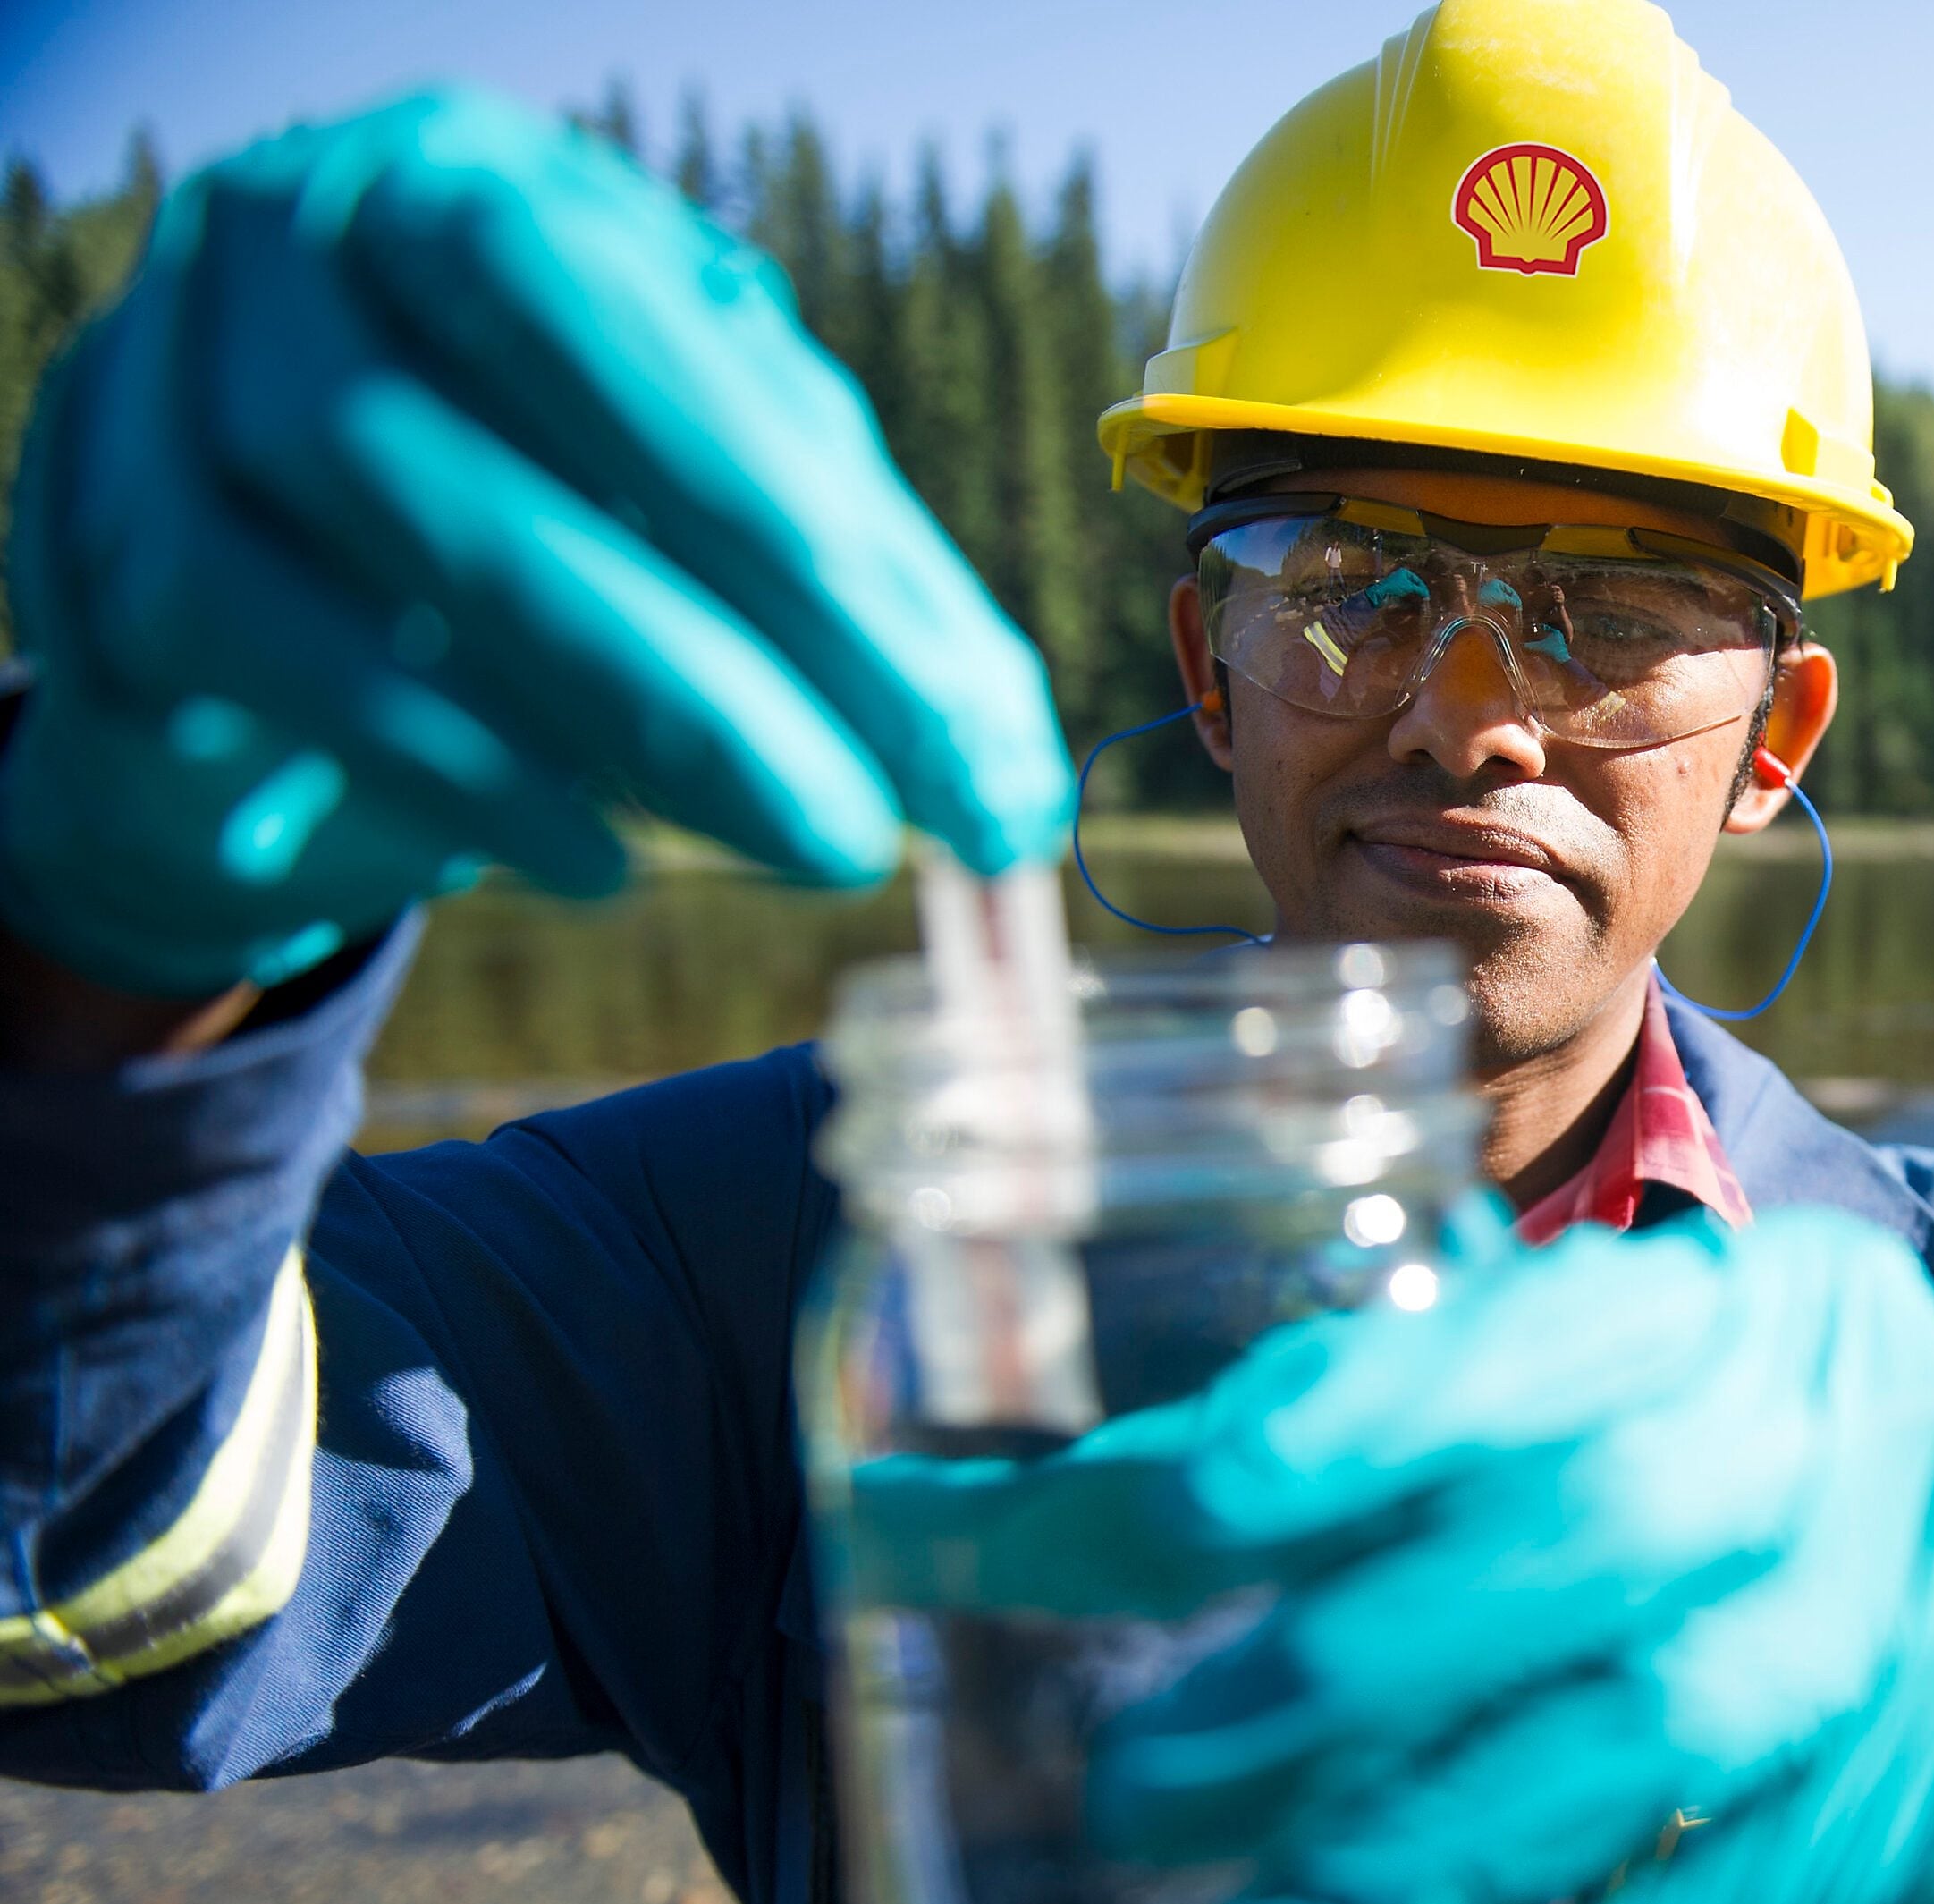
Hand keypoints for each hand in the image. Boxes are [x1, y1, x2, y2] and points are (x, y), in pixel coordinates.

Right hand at [0, 87, 1069, 996]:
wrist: (259, 615)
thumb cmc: (536, 527)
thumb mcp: (714, 518)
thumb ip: (866, 611)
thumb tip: (1012, 789)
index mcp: (501, 190)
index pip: (688, 357)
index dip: (843, 562)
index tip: (977, 746)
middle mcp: (321, 231)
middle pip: (515, 416)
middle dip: (713, 649)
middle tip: (869, 826)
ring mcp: (175, 360)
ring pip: (363, 520)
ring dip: (591, 713)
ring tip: (776, 844)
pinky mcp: (94, 522)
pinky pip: (246, 641)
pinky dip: (438, 763)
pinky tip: (590, 855)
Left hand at [849, 1207, 1933, 1903]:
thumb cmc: (1674, 1473)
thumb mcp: (1548, 1412)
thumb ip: (1329, 1447)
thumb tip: (969, 1524)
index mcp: (1729, 1295)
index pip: (1547, 1331)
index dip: (1370, 1414)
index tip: (1176, 1505)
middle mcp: (1848, 1415)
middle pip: (1617, 1524)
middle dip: (1354, 1665)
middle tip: (1134, 1781)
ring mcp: (1919, 1593)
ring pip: (1683, 1718)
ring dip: (1437, 1845)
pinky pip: (1765, 1877)